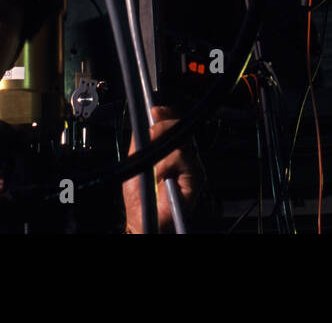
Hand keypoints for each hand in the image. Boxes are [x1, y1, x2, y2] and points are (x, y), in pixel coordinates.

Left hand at [122, 106, 197, 232]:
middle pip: (179, 127)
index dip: (165, 114)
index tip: (154, 112)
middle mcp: (183, 154)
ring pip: (179, 141)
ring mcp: (191, 165)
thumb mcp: (135, 161)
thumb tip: (147, 117)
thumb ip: (141, 140)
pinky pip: (181, 158)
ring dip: (160, 151)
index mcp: (169, 149)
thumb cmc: (141, 196)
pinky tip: (159, 175)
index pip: (173, 122)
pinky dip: (165, 164)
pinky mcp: (196, 176)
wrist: (145, 219)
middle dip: (160, 128)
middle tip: (149, 136)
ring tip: (151, 168)